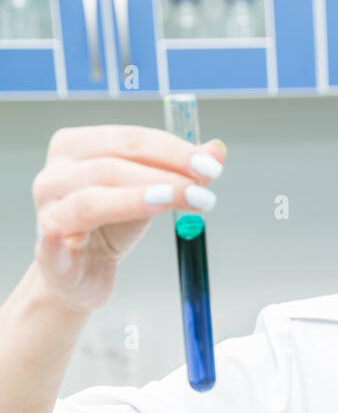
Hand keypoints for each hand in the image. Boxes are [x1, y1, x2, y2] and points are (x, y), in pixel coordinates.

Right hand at [32, 125, 225, 312]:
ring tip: (178, 204)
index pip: (129, 139)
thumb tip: (215, 151)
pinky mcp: (46, 250)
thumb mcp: (149, 193)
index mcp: (76, 146)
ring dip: (139, 199)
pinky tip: (87, 243)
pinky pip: (56, 241)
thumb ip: (179, 171)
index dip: (172, 150)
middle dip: (164, 175)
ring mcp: (48, 210)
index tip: (210, 165)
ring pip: (93, 200)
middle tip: (204, 190)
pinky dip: (66, 239)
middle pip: (113, 166)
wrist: (82, 273)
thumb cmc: (111, 226)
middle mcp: (56, 173)